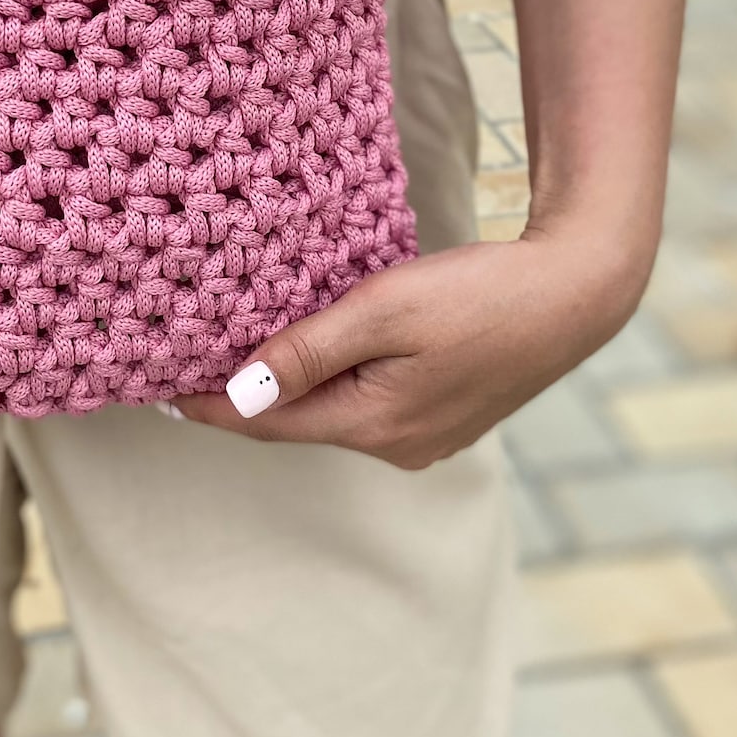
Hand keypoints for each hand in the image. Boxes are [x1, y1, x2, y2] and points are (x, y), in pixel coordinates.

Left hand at [175, 222, 647, 467]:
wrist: (578, 290)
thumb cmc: (482, 293)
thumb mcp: (384, 310)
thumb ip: (309, 350)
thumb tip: (238, 392)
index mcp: (377, 427)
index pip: (268, 421)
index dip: (211, 403)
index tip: (157, 386)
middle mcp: (398, 445)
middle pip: (297, 420)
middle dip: (244, 394)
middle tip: (185, 359)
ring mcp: (426, 434)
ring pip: (332, 409)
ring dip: (289, 382)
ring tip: (237, 347)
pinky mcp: (445, 411)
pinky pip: (367, 399)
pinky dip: (331, 376)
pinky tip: (313, 345)